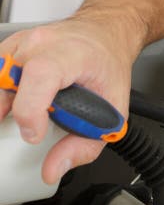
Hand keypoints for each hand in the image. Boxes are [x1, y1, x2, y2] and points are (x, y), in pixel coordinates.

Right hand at [0, 17, 135, 183]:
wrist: (104, 35)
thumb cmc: (107, 65)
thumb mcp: (112, 108)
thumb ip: (85, 145)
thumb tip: (52, 169)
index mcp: (72, 54)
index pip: (41, 75)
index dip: (30, 109)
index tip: (34, 133)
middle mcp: (42, 43)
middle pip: (7, 80)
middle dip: (10, 110)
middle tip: (32, 123)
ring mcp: (21, 42)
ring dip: (3, 103)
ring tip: (25, 111)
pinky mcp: (8, 48)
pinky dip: (1, 93)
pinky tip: (14, 101)